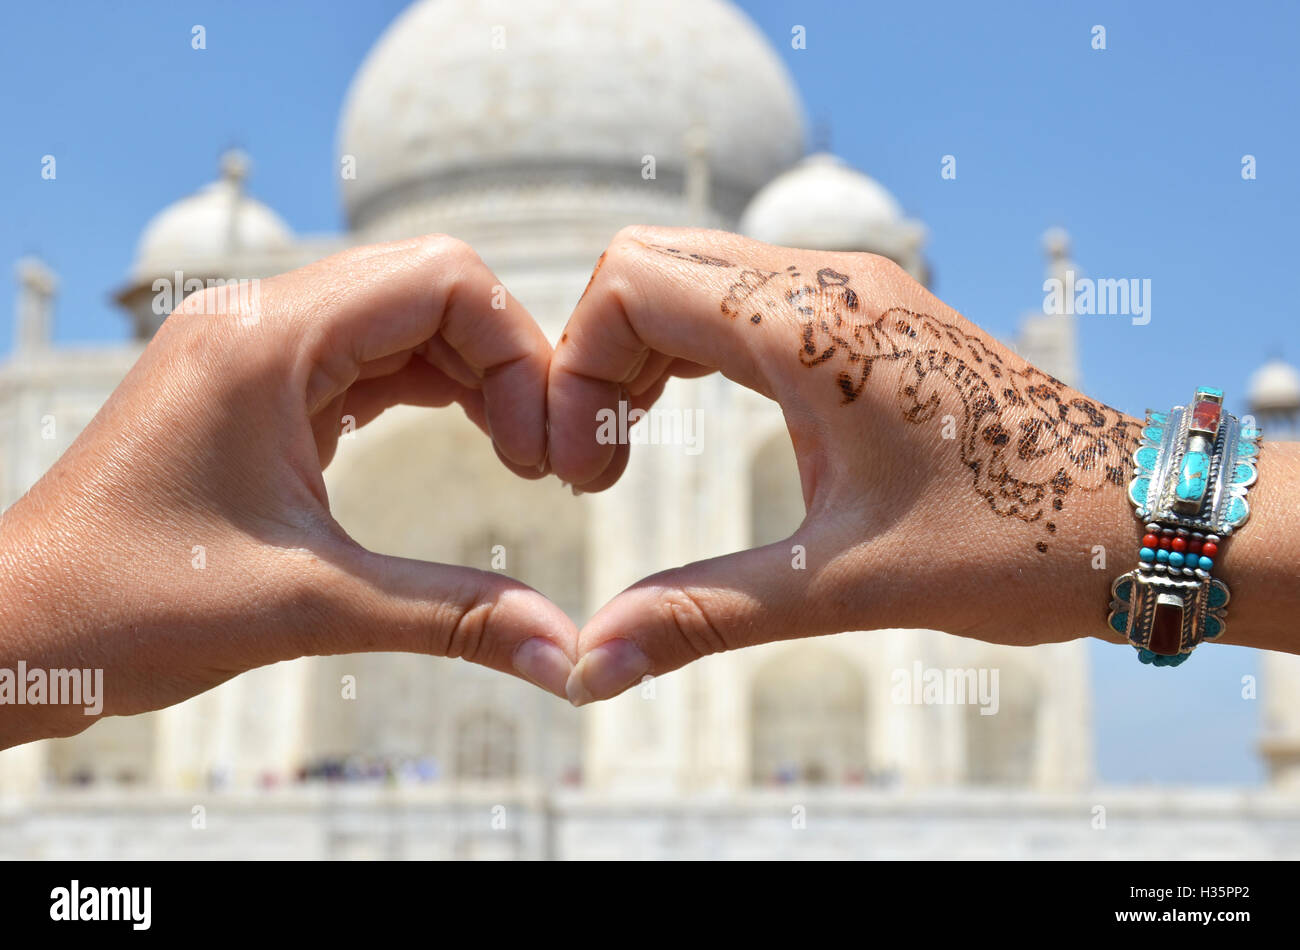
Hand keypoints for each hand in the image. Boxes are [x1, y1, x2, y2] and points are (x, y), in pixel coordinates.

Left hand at [0, 236, 577, 747]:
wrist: (13, 633)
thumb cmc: (119, 604)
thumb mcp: (307, 605)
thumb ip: (451, 615)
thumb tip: (563, 654)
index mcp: (268, 338)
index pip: (443, 280)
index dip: (520, 355)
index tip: (544, 453)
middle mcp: (261, 320)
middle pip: (434, 290)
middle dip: (510, 364)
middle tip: (547, 458)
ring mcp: (257, 349)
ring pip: (406, 321)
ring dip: (477, 378)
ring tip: (520, 456)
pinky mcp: (258, 389)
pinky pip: (370, 359)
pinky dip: (433, 392)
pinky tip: (470, 441)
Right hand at [549, 226, 1154, 703]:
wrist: (1134, 517)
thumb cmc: (1015, 541)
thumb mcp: (843, 585)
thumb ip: (703, 614)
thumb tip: (589, 667)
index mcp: (813, 323)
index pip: (631, 284)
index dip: (576, 370)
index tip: (582, 471)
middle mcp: (828, 282)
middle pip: (648, 268)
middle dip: (595, 358)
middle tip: (594, 464)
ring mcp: (851, 292)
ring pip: (692, 279)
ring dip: (639, 354)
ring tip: (626, 449)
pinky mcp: (867, 319)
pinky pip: (742, 303)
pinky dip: (690, 351)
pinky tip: (687, 418)